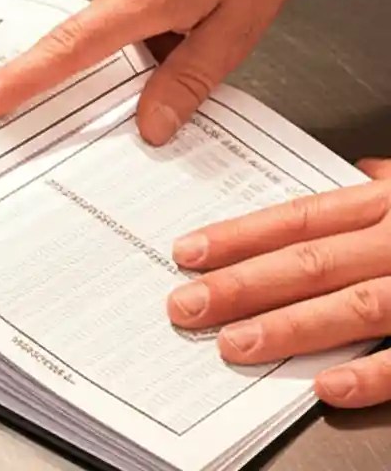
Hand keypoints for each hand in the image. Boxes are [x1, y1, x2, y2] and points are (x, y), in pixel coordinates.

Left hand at [167, 158, 390, 407]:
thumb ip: (389, 187)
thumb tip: (360, 171)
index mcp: (388, 209)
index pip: (300, 220)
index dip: (239, 237)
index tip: (186, 253)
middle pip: (310, 263)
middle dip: (242, 285)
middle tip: (185, 306)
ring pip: (353, 306)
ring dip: (289, 327)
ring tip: (233, 344)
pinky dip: (370, 372)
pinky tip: (325, 384)